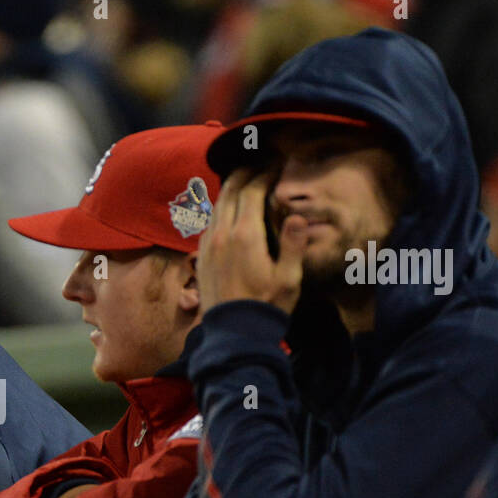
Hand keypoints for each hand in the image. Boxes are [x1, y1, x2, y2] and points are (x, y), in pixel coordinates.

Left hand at [198, 168, 307, 314]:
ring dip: (229, 188)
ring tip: (244, 180)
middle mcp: (222, 234)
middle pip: (229, 191)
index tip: (275, 165)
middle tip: (258, 164)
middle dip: (244, 174)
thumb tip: (296, 217)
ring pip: (215, 204)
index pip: (251, 192)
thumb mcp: (289, 278)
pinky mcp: (202, 256)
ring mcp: (208, 245)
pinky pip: (209, 221)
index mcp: (246, 235)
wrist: (233, 334)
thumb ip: (293, 244)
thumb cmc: (266, 307)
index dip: (263, 174)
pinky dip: (219, 207)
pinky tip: (228, 209)